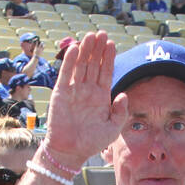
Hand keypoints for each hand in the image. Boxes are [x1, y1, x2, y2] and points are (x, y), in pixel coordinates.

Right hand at [43, 30, 118, 169]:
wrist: (71, 151)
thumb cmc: (92, 142)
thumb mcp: (113, 128)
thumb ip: (120, 112)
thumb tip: (123, 94)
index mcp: (100, 97)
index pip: (105, 72)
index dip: (108, 58)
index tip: (111, 43)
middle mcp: (87, 90)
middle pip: (93, 64)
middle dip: (97, 49)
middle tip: (101, 33)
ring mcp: (74, 90)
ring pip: (81, 65)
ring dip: (85, 50)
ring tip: (90, 36)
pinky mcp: (61, 93)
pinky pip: (66, 74)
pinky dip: (70, 61)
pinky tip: (76, 48)